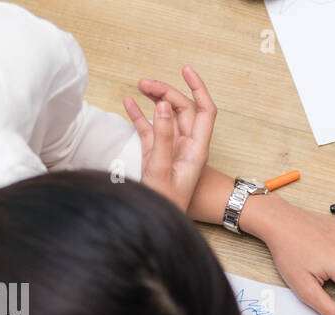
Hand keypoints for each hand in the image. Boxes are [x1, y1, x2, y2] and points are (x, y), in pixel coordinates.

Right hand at [124, 66, 216, 212]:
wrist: (155, 225)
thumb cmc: (163, 205)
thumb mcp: (161, 169)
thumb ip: (162, 136)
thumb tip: (162, 105)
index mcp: (196, 149)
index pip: (205, 111)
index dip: (198, 88)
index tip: (185, 69)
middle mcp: (187, 147)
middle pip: (182, 110)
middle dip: (166, 92)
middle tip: (144, 83)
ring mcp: (171, 151)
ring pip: (166, 117)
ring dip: (155, 100)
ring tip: (139, 87)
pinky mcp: (156, 156)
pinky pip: (150, 130)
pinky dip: (140, 116)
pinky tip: (129, 103)